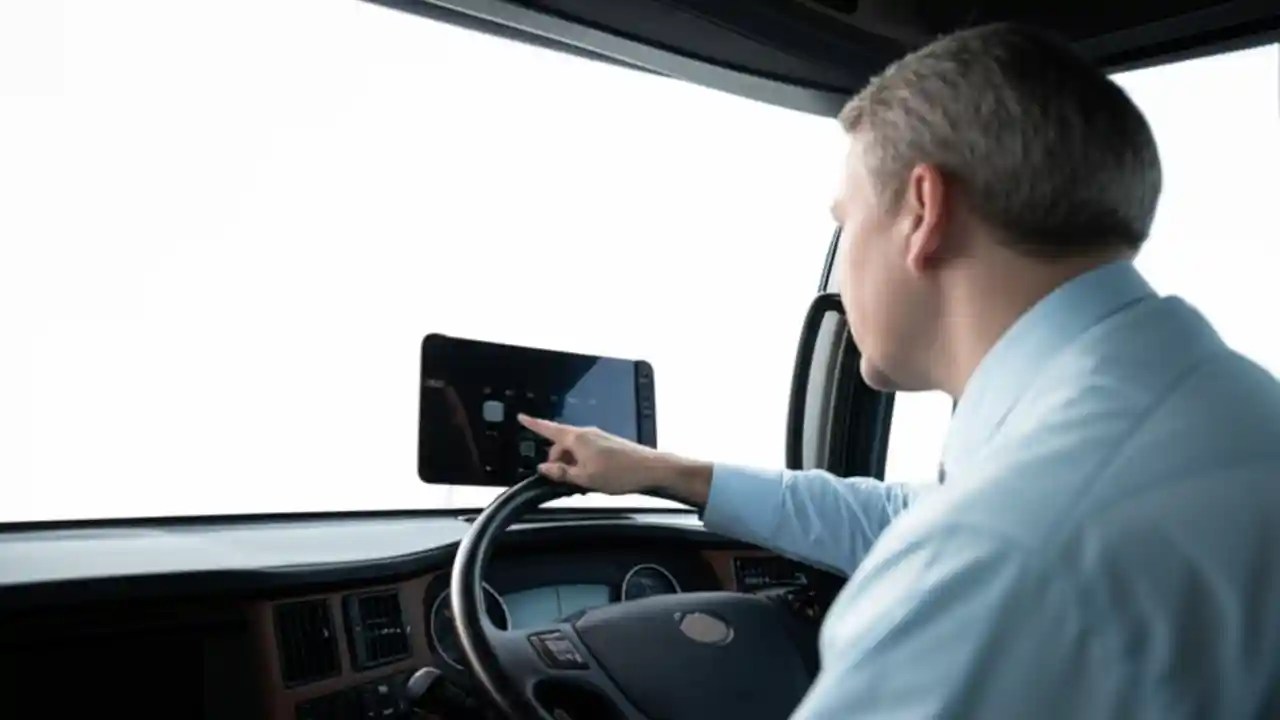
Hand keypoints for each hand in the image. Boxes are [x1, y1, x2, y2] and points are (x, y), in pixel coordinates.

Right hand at [516, 414, 711, 505]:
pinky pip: (587, 452)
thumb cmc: (620, 472)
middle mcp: (587, 433)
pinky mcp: (608, 444)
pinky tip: (591, 478)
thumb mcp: (585, 478)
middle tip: (560, 480)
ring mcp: (598, 438)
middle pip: (561, 444)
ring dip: (571, 464)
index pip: (548, 429)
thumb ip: (561, 473)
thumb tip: (543, 469)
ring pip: (575, 450)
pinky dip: (582, 463)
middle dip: (556, 460)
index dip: (533, 424)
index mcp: (577, 438)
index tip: (521, 418)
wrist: (651, 469)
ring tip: (580, 483)